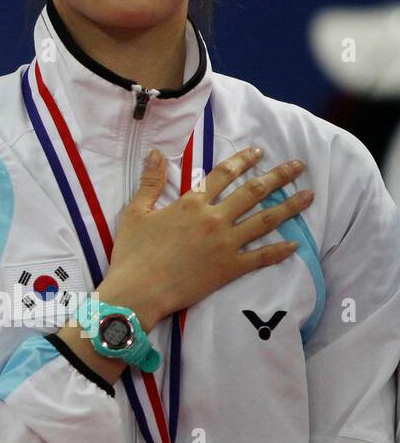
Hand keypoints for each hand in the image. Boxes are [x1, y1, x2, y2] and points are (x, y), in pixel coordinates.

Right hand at [100, 146, 311, 329]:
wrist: (139, 290)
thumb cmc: (133, 252)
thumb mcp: (135, 211)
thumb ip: (151, 181)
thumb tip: (158, 153)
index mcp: (191, 203)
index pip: (223, 174)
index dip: (243, 160)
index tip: (259, 152)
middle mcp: (214, 219)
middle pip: (252, 192)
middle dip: (278, 176)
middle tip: (298, 166)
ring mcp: (225, 244)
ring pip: (264, 221)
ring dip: (289, 207)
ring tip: (309, 195)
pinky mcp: (230, 268)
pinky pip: (261, 257)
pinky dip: (280, 251)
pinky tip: (296, 244)